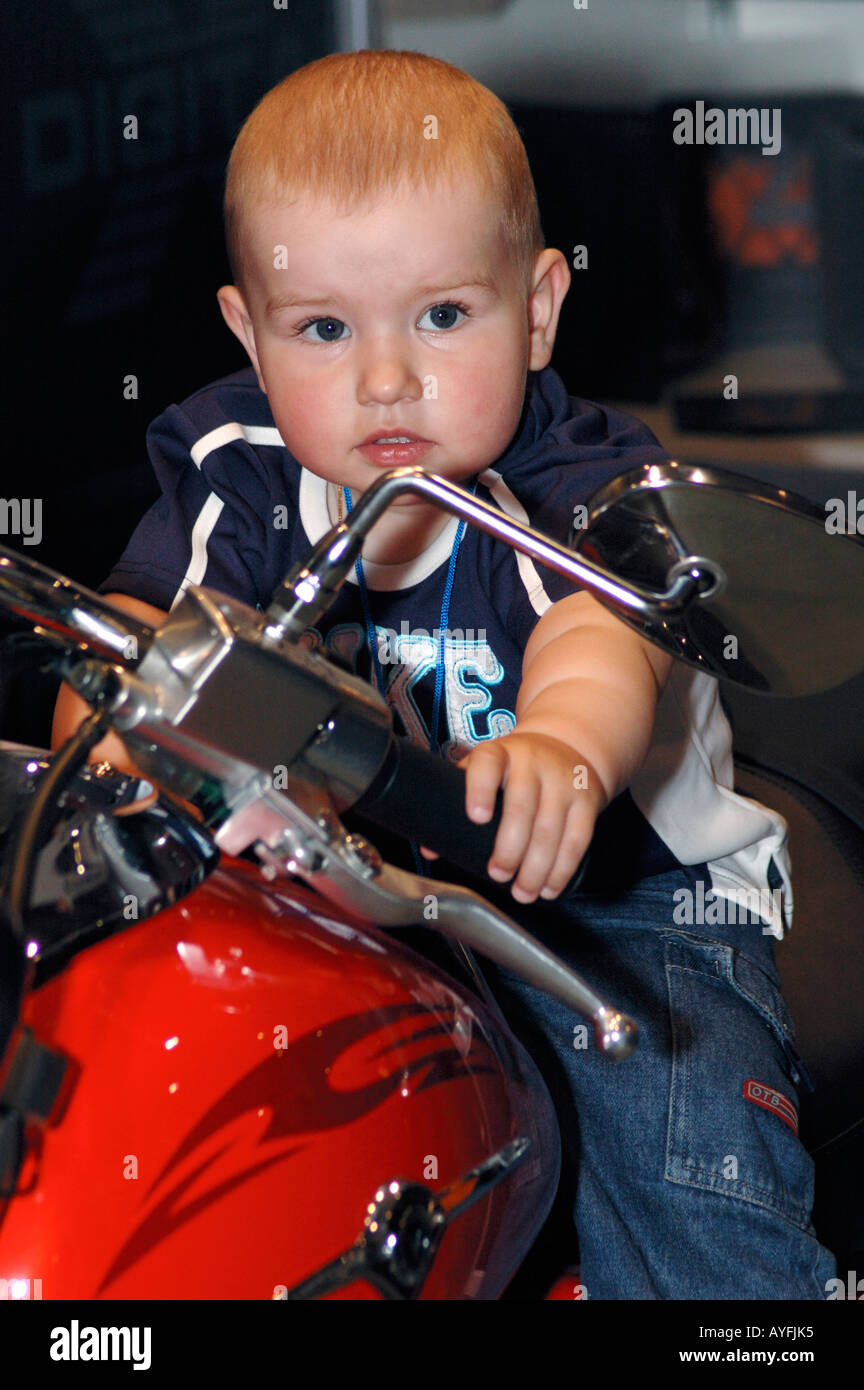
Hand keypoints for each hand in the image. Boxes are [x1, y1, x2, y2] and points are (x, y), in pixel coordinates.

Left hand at [456, 732, 604, 903]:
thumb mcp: (487, 770)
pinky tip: (548, 888)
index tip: (476, 817)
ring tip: (522, 892)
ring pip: (551, 829)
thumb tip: (431, 849)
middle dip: (510, 847)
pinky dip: (562, 869)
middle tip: (498, 874)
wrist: (569, 746)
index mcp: (500, 754)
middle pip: (522, 806)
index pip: (488, 764)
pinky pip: (577, 839)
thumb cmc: (516, 767)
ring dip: (536, 867)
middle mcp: (533, 763)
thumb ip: (458, 802)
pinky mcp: (586, 800)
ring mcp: (563, 781)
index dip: (480, 790)